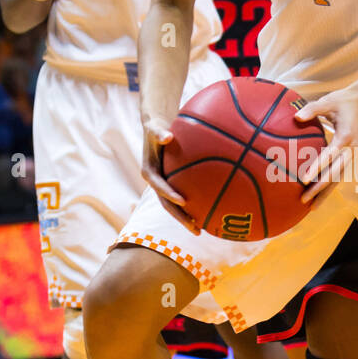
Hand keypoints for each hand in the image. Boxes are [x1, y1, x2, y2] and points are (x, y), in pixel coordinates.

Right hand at [141, 114, 198, 231]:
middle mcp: (156, 183)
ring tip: (201, 230)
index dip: (170, 194)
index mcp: (149, 172)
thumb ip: (159, 133)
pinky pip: (183, 197)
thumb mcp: (155, 129)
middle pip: (167, 204)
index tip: (183, 201)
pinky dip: (193, 205)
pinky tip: (208, 212)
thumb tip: (167, 136)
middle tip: (196, 229)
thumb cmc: (157, 128)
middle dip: (181, 217)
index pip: (159, 187)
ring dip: (186, 218)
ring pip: (174, 206)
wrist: (155, 130)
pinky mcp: (171, 185)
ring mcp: (163, 186)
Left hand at [295, 86, 357, 202]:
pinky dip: (328, 187)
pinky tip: (317, 196)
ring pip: (338, 178)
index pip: (329, 156)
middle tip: (303, 199)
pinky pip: (338, 174)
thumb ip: (312, 109)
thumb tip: (296, 117)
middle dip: (319, 189)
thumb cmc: (343, 101)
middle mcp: (350, 150)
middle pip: (335, 174)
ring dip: (325, 193)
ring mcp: (351, 155)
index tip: (304, 179)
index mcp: (345, 137)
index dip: (317, 168)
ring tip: (310, 206)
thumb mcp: (328, 101)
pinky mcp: (349, 157)